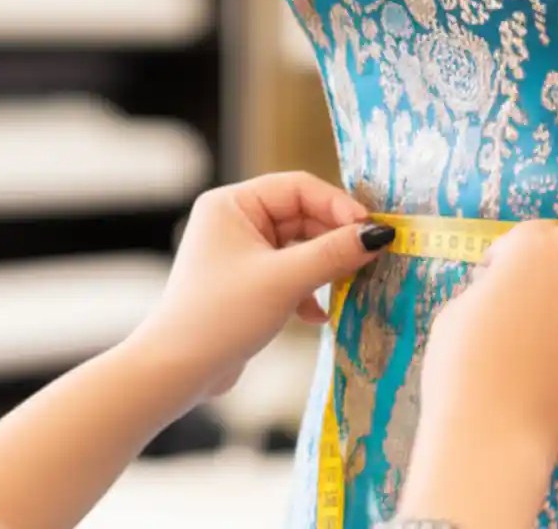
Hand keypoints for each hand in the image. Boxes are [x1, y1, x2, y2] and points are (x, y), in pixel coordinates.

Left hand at [125, 172, 394, 397]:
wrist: (177, 370)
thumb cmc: (222, 315)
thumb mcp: (284, 280)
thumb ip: (334, 253)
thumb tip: (380, 234)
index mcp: (233, 204)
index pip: (298, 188)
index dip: (337, 205)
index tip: (371, 229)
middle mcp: (233, 221)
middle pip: (301, 216)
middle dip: (334, 239)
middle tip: (369, 259)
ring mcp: (239, 253)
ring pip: (299, 247)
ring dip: (324, 267)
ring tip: (349, 286)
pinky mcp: (246, 283)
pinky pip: (288, 273)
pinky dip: (307, 290)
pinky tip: (318, 315)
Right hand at [399, 222, 557, 527]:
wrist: (489, 434)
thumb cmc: (459, 366)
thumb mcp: (458, 307)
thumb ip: (493, 288)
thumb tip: (509, 296)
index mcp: (539, 250)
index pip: (536, 237)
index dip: (512, 260)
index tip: (496, 286)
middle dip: (551, 287)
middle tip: (524, 326)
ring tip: (548, 364)